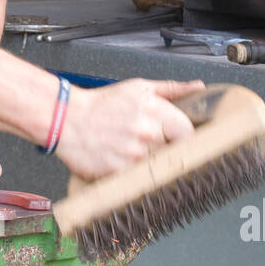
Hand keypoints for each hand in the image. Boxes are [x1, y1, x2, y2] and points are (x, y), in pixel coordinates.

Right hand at [54, 78, 206, 181]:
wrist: (66, 119)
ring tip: (133, 152)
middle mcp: (146, 133)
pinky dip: (133, 173)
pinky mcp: (119, 173)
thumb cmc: (101, 104)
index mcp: (154, 111)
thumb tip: (198, 87)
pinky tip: (122, 161)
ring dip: (149, 163)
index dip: (185, 137)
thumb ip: (171, 89)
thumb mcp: (137, 89)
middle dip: (165, 149)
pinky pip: (137, 178)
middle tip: (151, 145)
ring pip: (156, 167)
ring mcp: (132, 155)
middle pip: (174, 151)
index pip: (188, 132)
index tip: (178, 138)